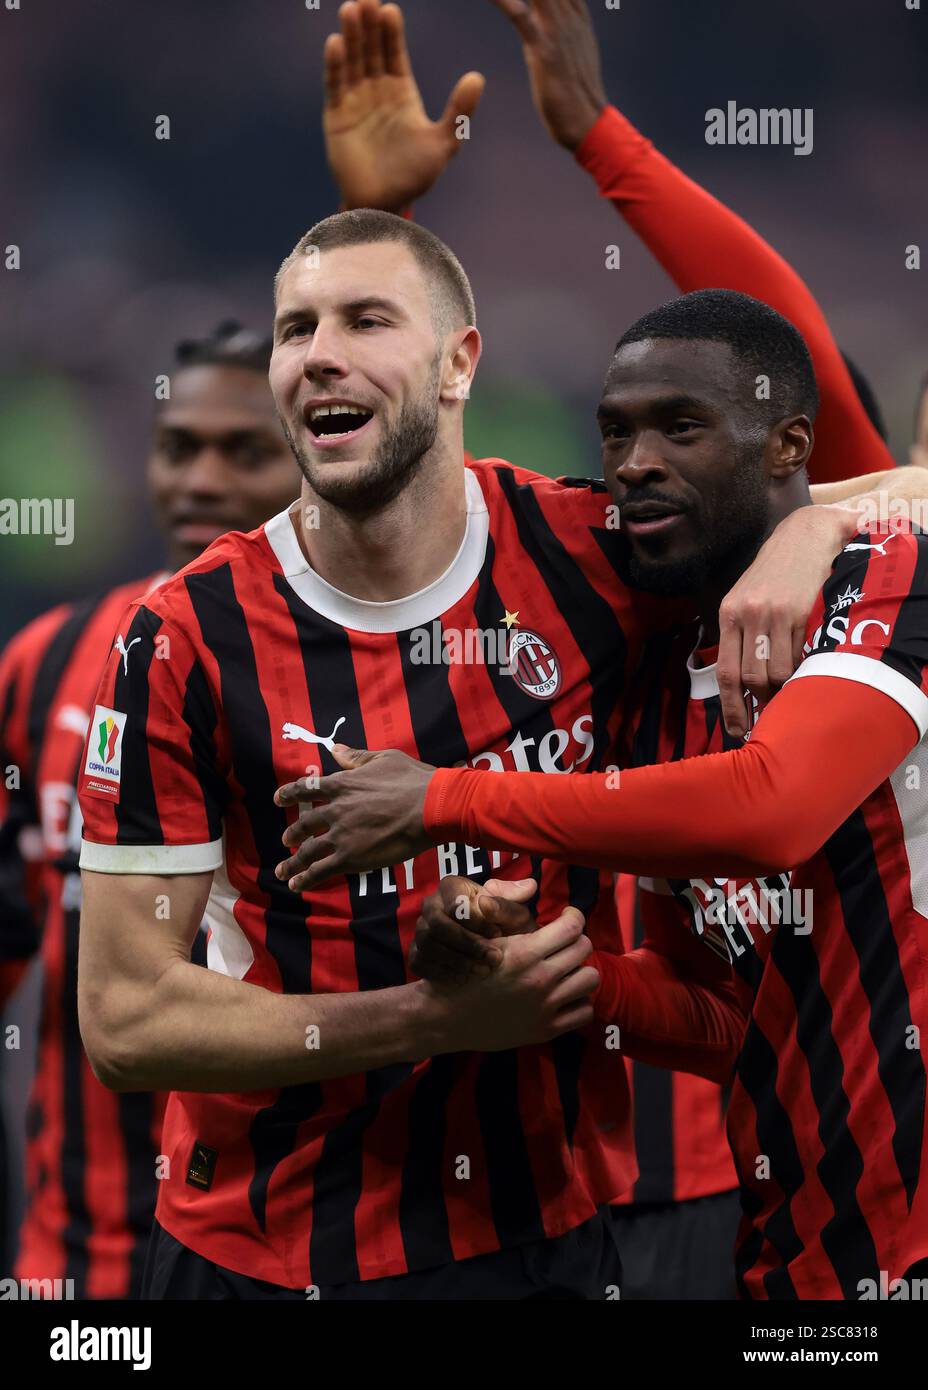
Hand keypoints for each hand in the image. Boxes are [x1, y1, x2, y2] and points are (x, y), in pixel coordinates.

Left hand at [274, 744, 436, 890]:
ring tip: (282, 871)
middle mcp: (335, 810)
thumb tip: (335, 750)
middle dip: (292, 834)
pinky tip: (296, 885)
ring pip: (307, 852)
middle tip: (285, 840)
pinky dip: (305, 879)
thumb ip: (356, 757)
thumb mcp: (383, 759)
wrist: (430, 807)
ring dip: (292, 863)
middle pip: (304, 824)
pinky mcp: (351, 858)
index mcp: (342, 784)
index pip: (306, 788)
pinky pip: (321, 871)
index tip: (278, 799)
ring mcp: (341, 836)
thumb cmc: (413, 780)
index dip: (289, 793)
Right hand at [325, 0, 484, 210]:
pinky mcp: (336, 117)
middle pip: (372, 50)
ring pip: (353, 61)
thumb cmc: (415, 178)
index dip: (392, 32)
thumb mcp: (444, 143)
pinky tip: (336, 44)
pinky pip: (335, 85)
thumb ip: (459, 111)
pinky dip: (335, 65)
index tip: (390, 9)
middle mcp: (377, 92)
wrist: (386, 205)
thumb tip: (477, 76)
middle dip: (370, 25)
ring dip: (352, 36)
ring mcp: (355, 102)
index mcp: (402, 93)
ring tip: (351, 9)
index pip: (395, 53)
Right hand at [409, 875, 537, 983]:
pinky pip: (420, 963)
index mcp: (452, 887)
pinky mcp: (416, 953)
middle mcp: (431, 905)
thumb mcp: (513, 914)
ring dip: (457, 960)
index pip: (455, 901)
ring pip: (428, 944)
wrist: (492, 952)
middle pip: (438, 923)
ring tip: (482, 971)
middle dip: (467, 943)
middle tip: (493, 958)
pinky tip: (463, 980)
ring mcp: (420, 930)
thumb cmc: (503, 926)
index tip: (498, 932)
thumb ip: (516, 902)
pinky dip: (441, 973)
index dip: (476, 919)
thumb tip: (527, 887)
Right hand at [421, 905, 598, 1051]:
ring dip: (580, 969)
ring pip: (590, 978)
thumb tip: (531, 887)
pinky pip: (584, 1011)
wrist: (446, 1016)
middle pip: (584, 948)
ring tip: (566, 968)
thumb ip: (511, 915)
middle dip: (577, 939)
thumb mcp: (485, 938)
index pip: (572, 926)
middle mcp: (540, 979)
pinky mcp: (546, 1029)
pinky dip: (579, 1001)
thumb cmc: (463, 971)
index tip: (567, 915)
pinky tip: (564, 995)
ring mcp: (545, 1006)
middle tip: (564, 941)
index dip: (574, 915)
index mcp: (525, 952)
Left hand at [489, 0, 606, 150]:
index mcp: (575, 12)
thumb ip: (564, 25)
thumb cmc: (575, 93)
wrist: (587, 123)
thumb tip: (547, 16)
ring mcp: (557, 29)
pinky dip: (503, 0)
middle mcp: (568, 13)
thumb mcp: (572, 50)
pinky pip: (520, 15)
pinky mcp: (544, 49)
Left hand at [717, 503, 861, 735]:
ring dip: (784, 689)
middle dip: (761, 701)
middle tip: (770, 710)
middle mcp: (748, 615)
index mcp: (728, 614)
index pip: (725, 672)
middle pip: (751, 678)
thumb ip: (738, 635)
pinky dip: (801, 671)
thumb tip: (738, 683)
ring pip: (776, 672)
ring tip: (790, 691)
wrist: (805, 537)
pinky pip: (800, 656)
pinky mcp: (802, 613)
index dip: (731, 706)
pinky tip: (805, 672)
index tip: (737, 730)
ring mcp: (775, 614)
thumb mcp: (744, 598)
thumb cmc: (774, 574)